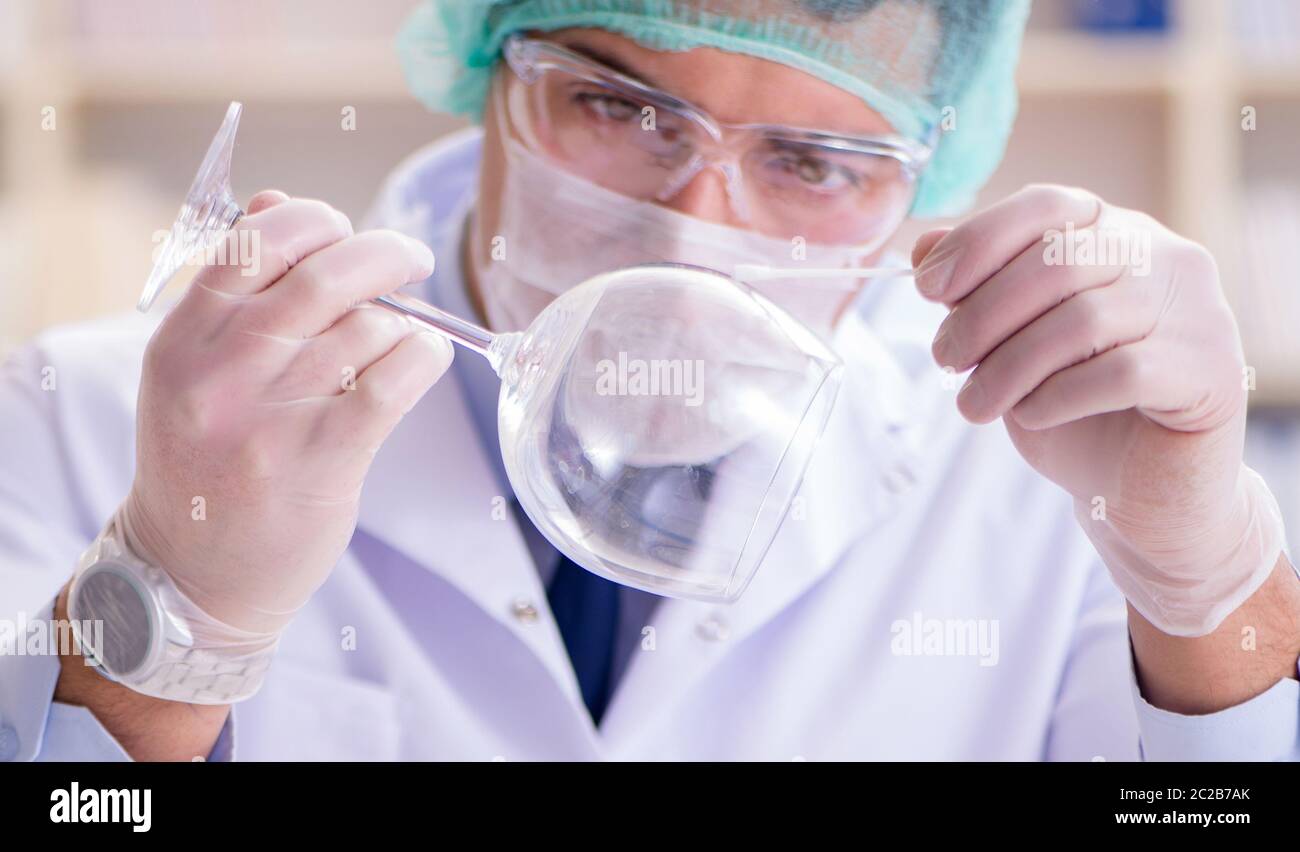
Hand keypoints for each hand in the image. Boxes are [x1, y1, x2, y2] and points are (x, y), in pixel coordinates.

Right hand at [124, 190, 452, 633]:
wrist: (195, 571)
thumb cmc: (207, 459)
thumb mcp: (191, 370)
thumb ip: (234, 288)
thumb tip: (278, 199)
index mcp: (182, 339)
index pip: (256, 242)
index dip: (315, 222)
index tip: (345, 233)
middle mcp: (219, 371)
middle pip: (326, 273)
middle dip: (385, 252)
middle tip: (411, 258)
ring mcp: (270, 415)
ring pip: (368, 326)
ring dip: (404, 320)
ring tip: (403, 338)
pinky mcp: (321, 457)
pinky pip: (395, 378)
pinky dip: (424, 354)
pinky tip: (423, 358)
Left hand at [913, 185, 1284, 635]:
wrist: (1143, 491)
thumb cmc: (1074, 407)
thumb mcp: (1011, 342)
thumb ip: (977, 289)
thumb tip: (925, 247)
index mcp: (1117, 233)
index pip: (1046, 205)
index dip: (978, 240)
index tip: (928, 289)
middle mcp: (1166, 258)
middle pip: (1058, 261)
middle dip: (982, 313)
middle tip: (945, 358)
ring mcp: (1197, 312)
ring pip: (1084, 320)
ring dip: (1008, 367)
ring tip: (973, 404)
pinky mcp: (1210, 372)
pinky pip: (1120, 373)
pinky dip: (1058, 396)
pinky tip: (1031, 416)